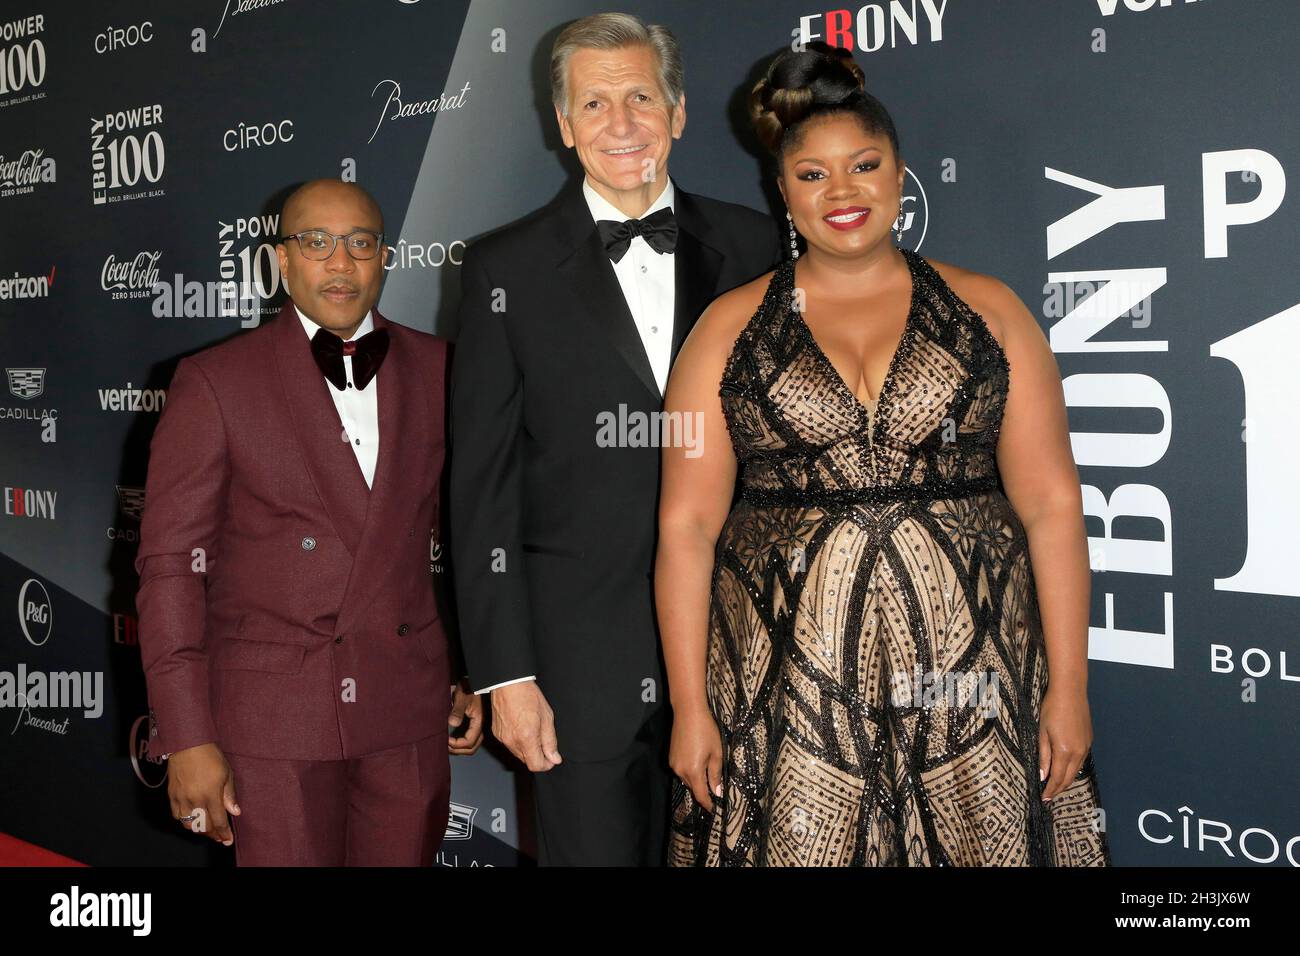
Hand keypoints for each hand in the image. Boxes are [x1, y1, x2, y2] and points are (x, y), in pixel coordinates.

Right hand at [167, 742, 238, 845]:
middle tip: (220, 837)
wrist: (187, 744)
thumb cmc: (210, 756)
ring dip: (199, 830)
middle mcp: (194, 800)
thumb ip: (229, 795)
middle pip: (203, 826)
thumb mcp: (226, 773)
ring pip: (188, 824)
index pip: (219, 821)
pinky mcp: (172, 795)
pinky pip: (177, 816)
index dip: (224, 833)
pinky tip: (192, 819)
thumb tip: (235, 812)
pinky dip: (185, 821)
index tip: (228, 840)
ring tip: (208, 830)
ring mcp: (181, 799)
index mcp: (210, 795)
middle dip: (213, 834)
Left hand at [448, 678, 484, 754]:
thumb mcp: (461, 698)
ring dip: (460, 749)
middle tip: (445, 746)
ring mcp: (478, 726)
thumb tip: (452, 724)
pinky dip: (462, 744)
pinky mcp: (475, 725)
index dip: (457, 744)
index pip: (469, 742)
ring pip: (472, 745)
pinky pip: (470, 739)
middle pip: (472, 747)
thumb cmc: (468, 688)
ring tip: (448, 745)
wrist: (474, 682)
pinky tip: (452, 740)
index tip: (446, 740)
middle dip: (458, 750)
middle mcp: (480, 727)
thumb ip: (457, 711)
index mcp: (478, 722)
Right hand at [489, 681, 560, 771]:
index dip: (546, 765)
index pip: (536, 765)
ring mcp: (503, 738)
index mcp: (526, 738)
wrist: (508, 684)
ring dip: (527, 749)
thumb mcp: (547, 717)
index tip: (551, 758)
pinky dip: (517, 741)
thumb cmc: (528, 696)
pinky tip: (522, 727)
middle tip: (544, 742)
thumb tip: (554, 758)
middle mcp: (512, 741)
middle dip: (537, 756)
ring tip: (533, 730)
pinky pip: (510, 744)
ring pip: (518, 753)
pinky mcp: (496, 733)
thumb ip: (550, 741)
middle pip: (527, 761)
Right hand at [669, 702, 722, 812]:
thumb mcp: (716, 753)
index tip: (713, 809)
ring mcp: (673, 764)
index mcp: (693, 771)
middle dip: (703, 790)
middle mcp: (680, 771)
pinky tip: (697, 761)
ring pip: (686, 779)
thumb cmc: (706, 731)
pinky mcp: (671, 756)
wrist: (688, 712)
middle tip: (714, 788)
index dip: (707, 804)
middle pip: (693, 788)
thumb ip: (716, 774)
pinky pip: (681, 770)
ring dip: (696, 780)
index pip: (700, 795)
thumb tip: (717, 791)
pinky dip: (689, 771)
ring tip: (706, 771)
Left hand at [1038, 685, 1092, 801]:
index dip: (1051, 790)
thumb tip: (1043, 775)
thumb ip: (1044, 756)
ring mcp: (1086, 746)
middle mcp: (1079, 752)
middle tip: (1049, 796)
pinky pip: (1081, 760)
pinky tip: (1065, 769)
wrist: (1071, 692)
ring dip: (1066, 780)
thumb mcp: (1042, 732)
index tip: (1044, 798)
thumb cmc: (1051, 709)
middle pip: (1069, 778)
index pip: (1058, 778)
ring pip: (1076, 770)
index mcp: (1065, 751)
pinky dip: (1073, 769)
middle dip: (1059, 789)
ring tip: (1056, 786)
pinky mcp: (1089, 740)